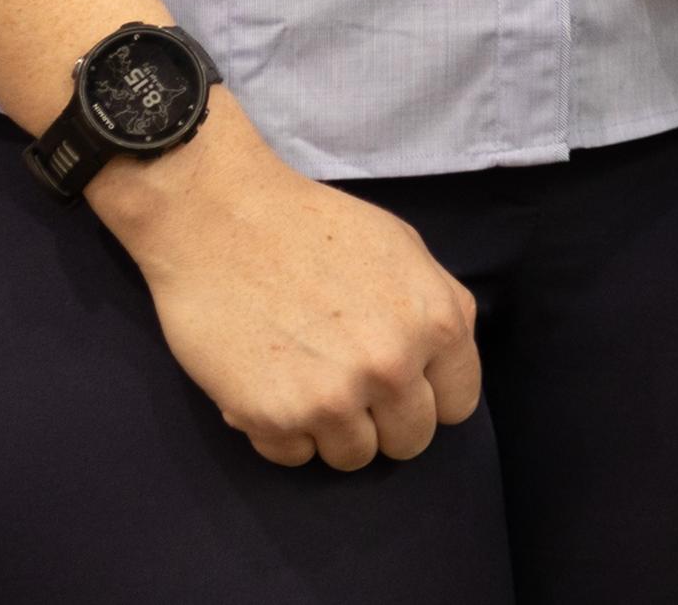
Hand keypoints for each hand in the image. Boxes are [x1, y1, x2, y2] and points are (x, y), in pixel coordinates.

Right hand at [93, 98, 483, 469]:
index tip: (402, 385)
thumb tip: (442, 364)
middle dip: (384, 420)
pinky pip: (293, 457)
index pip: (457, 405)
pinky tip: (268, 385)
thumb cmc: (313, 226)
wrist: (220, 218)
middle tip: (349, 385)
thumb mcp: (404, 249)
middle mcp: (392, 368)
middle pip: (409, 441)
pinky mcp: (273, 418)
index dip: (429, 396)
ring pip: (354, 458)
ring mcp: (332, 399)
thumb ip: (436, 308)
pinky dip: (281, 432)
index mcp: (436, 324)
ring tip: (306, 380)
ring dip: (332, 430)